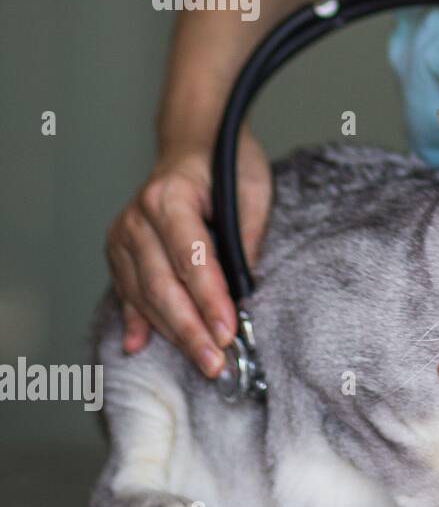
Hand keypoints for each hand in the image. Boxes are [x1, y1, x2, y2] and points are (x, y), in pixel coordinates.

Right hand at [105, 132, 270, 376]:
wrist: (191, 144)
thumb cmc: (226, 164)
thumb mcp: (252, 190)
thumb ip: (247, 237)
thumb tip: (245, 289)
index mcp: (171, 197)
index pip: (191, 259)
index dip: (210, 300)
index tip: (229, 331)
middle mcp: (138, 217)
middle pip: (163, 286)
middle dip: (191, 330)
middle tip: (215, 362)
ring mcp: (123, 234)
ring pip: (144, 296)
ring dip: (172, 333)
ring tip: (201, 361)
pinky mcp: (118, 250)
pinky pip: (129, 292)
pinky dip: (137, 321)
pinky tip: (138, 347)